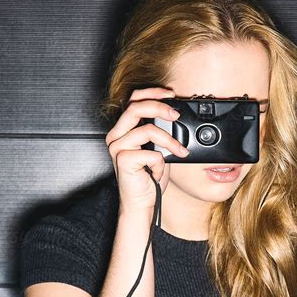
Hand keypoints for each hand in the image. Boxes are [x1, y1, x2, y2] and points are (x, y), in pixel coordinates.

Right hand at [105, 86, 188, 213]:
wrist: (142, 204)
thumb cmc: (149, 179)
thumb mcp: (158, 149)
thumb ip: (161, 131)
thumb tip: (176, 115)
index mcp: (123, 130)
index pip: (134, 100)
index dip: (153, 92)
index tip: (172, 95)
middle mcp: (116, 136)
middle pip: (136, 107)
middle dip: (160, 107)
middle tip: (177, 115)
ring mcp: (117, 148)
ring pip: (147, 130)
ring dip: (169, 141)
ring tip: (180, 151)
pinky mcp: (122, 160)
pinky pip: (150, 153)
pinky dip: (161, 163)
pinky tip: (158, 171)